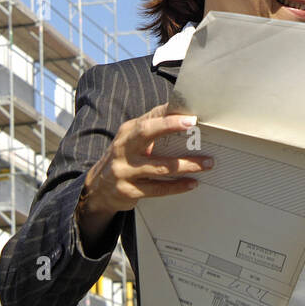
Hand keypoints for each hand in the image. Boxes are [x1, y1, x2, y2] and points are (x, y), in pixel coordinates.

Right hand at [77, 102, 211, 250]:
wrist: (98, 189)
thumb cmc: (124, 159)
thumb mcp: (132, 141)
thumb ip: (152, 130)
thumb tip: (183, 118)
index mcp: (127, 133)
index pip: (149, 118)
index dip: (169, 115)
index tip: (190, 114)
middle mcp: (123, 148)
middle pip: (146, 133)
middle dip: (169, 126)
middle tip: (192, 124)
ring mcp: (124, 170)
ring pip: (159, 166)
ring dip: (186, 165)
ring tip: (206, 163)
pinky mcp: (129, 191)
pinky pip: (157, 189)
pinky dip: (177, 186)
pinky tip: (191, 183)